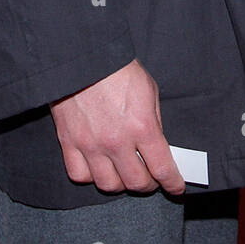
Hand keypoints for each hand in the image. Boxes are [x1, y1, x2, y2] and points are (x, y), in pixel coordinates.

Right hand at [50, 59, 184, 194]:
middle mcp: (117, 141)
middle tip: (150, 178)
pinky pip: (79, 175)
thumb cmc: (118, 68)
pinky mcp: (69, 142)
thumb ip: (153, 121)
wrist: (83, 55)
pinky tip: (98, 166)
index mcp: (141, 126)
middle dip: (148, 184)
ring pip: (108, 185)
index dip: (172, 183)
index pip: (162, 168)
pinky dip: (90, 175)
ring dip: (121, 183)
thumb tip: (156, 145)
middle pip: (136, 182)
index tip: (175, 188)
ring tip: (124, 173)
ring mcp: (91, 144)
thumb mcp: (149, 90)